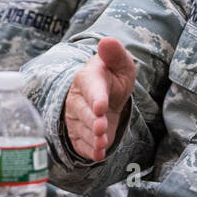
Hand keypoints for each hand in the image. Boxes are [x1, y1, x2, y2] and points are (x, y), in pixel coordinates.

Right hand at [63, 38, 135, 161]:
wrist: (105, 95)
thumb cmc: (112, 77)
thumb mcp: (120, 64)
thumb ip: (115, 54)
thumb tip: (108, 41)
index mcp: (88, 78)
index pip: (90, 88)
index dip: (95, 97)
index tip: (101, 106)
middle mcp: (77, 99)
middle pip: (83, 112)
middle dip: (92, 121)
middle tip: (101, 128)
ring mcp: (76, 118)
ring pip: (82, 130)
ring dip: (92, 138)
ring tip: (102, 143)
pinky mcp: (79, 134)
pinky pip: (81, 144)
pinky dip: (90, 151)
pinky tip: (99, 155)